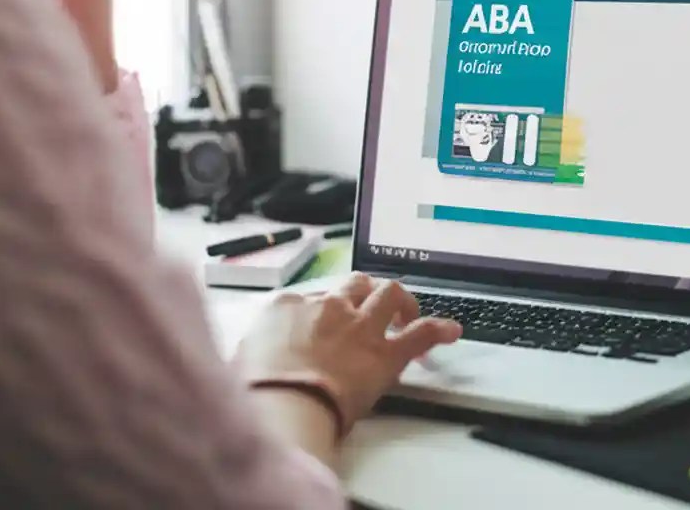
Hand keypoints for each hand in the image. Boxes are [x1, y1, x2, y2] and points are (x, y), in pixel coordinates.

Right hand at [236, 274, 463, 428]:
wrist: (284, 406)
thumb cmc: (256, 390)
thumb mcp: (239, 360)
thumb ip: (254, 349)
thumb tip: (254, 357)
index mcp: (287, 306)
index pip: (312, 296)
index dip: (323, 309)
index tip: (325, 322)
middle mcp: (328, 307)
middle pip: (354, 284)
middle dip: (365, 292)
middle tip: (371, 308)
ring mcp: (360, 326)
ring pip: (389, 293)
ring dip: (400, 301)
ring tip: (406, 312)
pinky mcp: (385, 353)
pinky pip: (421, 334)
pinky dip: (438, 330)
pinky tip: (450, 331)